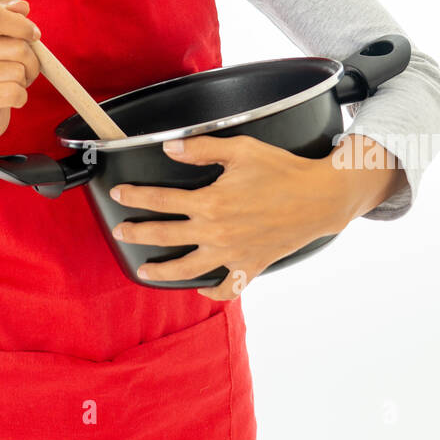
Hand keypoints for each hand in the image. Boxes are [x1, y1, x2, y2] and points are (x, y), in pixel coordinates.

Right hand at [0, 0, 41, 144]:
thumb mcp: (0, 36)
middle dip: (31, 58)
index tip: (34, 35)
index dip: (21, 25)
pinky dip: (21, 97)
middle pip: (16, 47)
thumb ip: (9, 14)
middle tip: (24, 66)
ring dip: (25, 78)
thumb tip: (20, 6)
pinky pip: (13, 93)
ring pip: (18, 71)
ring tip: (12, 81)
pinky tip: (9, 97)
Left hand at [108, 134, 350, 299]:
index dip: (135, 196)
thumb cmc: (282, 171)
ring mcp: (232, 254)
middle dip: (137, 233)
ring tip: (144, 271)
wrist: (319, 198)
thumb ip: (200, 148)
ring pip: (187, 269)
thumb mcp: (240, 149)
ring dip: (162, 271)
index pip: (161, 200)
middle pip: (164, 236)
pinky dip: (212, 291)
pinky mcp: (250, 266)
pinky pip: (226, 288)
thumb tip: (169, 148)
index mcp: (210, 202)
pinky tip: (201, 288)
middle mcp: (216, 232)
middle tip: (121, 232)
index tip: (120, 194)